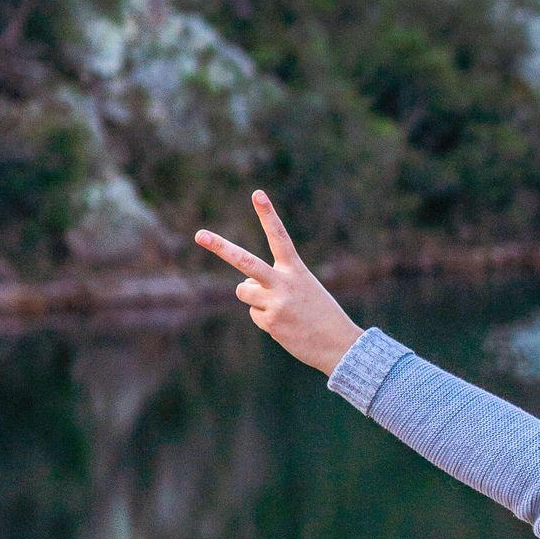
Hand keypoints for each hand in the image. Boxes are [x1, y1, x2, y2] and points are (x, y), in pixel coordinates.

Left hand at [194, 192, 363, 373]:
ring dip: (254, 298)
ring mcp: (275, 302)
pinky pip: (254, 314)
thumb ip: (273, 282)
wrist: (340, 344)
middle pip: (245, 261)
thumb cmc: (321, 314)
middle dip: (221, 248)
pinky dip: (266, 319)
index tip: (257, 194)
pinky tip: (286, 326)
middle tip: (200, 235)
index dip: (268, 214)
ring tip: (280, 309)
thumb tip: (245, 287)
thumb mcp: (303, 289)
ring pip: (243, 290)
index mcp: (296, 270)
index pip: (279, 237)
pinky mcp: (270, 321)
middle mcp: (284, 283)